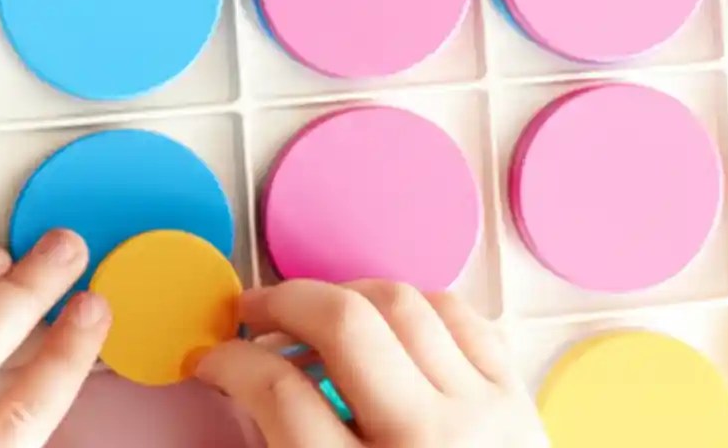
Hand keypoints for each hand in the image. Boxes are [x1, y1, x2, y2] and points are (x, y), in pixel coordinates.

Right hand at [195, 280, 547, 447]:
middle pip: (344, 326)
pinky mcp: (516, 399)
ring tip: (313, 313)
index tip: (211, 359)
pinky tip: (384, 323)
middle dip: (283, 302)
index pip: (279, 394)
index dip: (229, 364)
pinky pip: (459, 315)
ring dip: (345, 293)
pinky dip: (413, 306)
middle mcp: (424, 442)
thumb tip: (247, 390)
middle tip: (251, 312)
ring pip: (402, 304)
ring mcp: (480, 413)